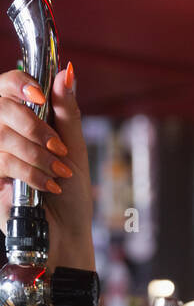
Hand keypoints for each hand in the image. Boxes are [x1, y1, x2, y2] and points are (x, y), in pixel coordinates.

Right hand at [0, 62, 95, 267]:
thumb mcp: (74, 148)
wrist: (66, 234)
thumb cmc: (72, 193)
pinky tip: (48, 186)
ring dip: (37, 155)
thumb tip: (67, 71)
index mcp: (24, 118)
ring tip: (59, 172)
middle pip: (2, 107)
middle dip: (35, 127)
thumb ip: (67, 111)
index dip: (20, 84)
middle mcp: (5, 132)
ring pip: (3, 136)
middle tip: (59, 149)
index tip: (40, 96)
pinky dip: (30, 173)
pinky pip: (3, 161)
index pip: (7, 85)